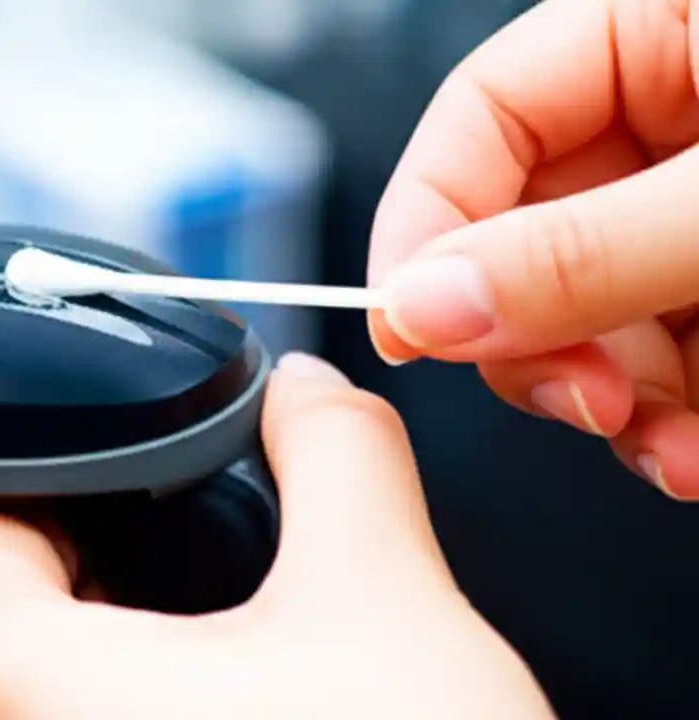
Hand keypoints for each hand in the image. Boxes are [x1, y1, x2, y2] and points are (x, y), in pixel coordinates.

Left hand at [0, 353, 552, 719]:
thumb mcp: (383, 602)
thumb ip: (337, 462)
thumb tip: (311, 400)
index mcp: (16, 685)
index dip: (71, 472)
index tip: (138, 466)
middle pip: (25, 612)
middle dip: (128, 568)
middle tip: (224, 557)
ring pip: (69, 695)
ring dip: (152, 659)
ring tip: (254, 658)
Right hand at [367, 0, 698, 498]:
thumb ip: (585, 251)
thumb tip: (427, 305)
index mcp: (654, 32)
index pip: (482, 114)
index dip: (427, 223)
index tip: (408, 325)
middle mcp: (671, 118)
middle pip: (522, 234)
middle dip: (540, 337)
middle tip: (578, 394)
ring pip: (589, 314)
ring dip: (613, 401)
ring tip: (666, 444)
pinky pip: (659, 354)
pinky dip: (669, 418)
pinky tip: (693, 445)